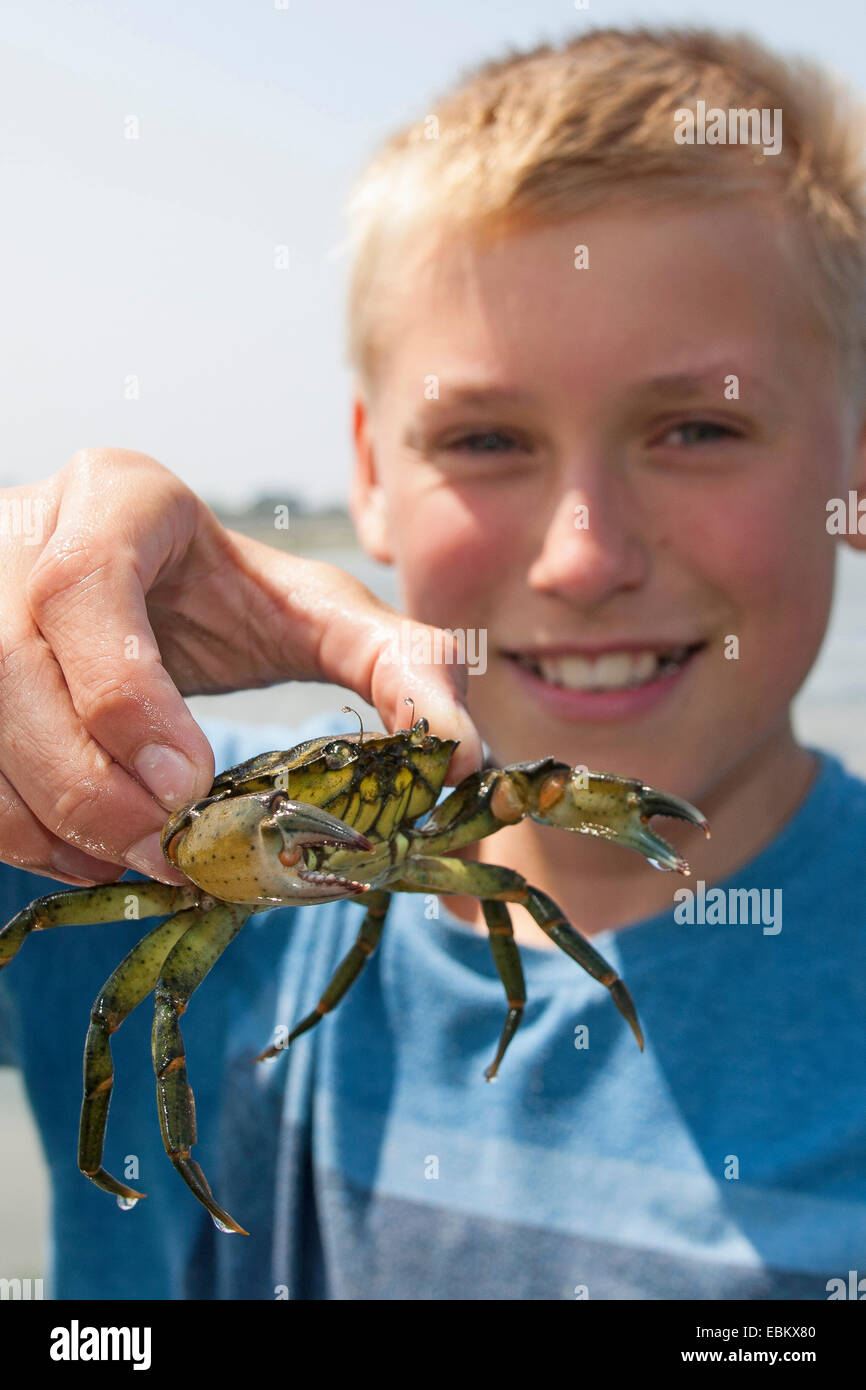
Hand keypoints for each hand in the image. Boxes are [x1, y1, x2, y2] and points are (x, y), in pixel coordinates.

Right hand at [0, 449, 482, 886]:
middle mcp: (20, 536)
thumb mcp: (314, 610)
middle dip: (89, 782)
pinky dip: (21, 832)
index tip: (188, 784)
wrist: (133, 589)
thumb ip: (396, 661)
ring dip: (52, 820)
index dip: (125, 697)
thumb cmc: (224, 600)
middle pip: (10, 670)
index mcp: (114, 498)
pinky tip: (92, 855)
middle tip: (171, 851)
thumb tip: (460, 754)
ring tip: (140, 864)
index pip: (84, 586)